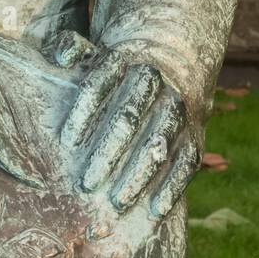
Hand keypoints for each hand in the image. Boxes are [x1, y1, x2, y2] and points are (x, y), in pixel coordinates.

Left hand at [49, 32, 200, 217]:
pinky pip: (187, 162)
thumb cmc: (118, 66)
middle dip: (107, 153)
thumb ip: (68, 46)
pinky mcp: (195, 134)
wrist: (174, 61)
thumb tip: (63, 60)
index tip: (65, 141)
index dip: (83, 111)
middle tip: (85, 184)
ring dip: (138, 175)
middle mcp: (155, 81)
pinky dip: (173, 187)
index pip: (99, 83)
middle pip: (128, 118)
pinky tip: (155, 211)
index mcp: (125, 58)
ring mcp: (178, 108)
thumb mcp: (93, 49)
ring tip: (116, 203)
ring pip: (158, 143)